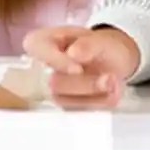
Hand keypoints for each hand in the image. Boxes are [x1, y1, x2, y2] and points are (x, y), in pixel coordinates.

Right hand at [22, 26, 140, 109]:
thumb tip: (73, 53)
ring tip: (114, 81)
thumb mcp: (98, 39)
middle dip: (84, 83)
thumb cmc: (98, 46)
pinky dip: (100, 102)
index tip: (78, 69)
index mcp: (41, 42)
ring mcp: (53, 90)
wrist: (112, 61)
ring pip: (67, 101)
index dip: (56, 61)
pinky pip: (80, 110)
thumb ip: (88, 44)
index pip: (36, 48)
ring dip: (94, 94)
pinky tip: (111, 92)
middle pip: (53, 83)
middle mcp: (41, 68)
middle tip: (109, 77)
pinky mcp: (66, 106)